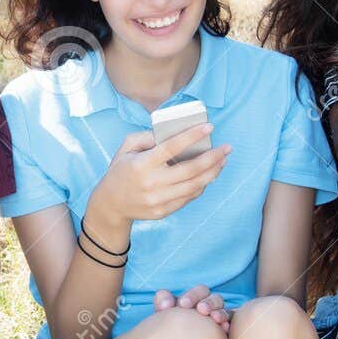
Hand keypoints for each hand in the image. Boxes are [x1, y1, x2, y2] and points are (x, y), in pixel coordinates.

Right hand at [88, 124, 230, 225]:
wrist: (110, 204)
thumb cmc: (121, 171)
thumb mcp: (126, 148)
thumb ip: (146, 137)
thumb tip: (172, 134)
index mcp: (142, 164)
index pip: (171, 148)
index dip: (192, 136)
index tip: (209, 127)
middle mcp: (151, 183)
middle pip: (190, 169)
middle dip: (213, 157)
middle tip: (227, 148)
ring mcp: (158, 199)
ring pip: (194, 186)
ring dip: (212, 173)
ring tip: (223, 161)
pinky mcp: (163, 211)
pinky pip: (188, 198)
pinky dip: (201, 186)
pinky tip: (208, 176)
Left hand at [154, 284, 229, 331]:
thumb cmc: (170, 333)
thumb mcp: (164, 318)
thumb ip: (162, 304)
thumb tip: (165, 304)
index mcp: (197, 302)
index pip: (200, 292)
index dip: (192, 295)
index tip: (183, 305)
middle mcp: (211, 309)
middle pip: (215, 298)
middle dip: (208, 302)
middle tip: (201, 309)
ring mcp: (221, 321)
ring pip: (225, 311)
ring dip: (220, 312)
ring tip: (215, 319)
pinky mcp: (227, 334)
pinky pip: (231, 326)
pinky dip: (228, 325)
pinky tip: (224, 328)